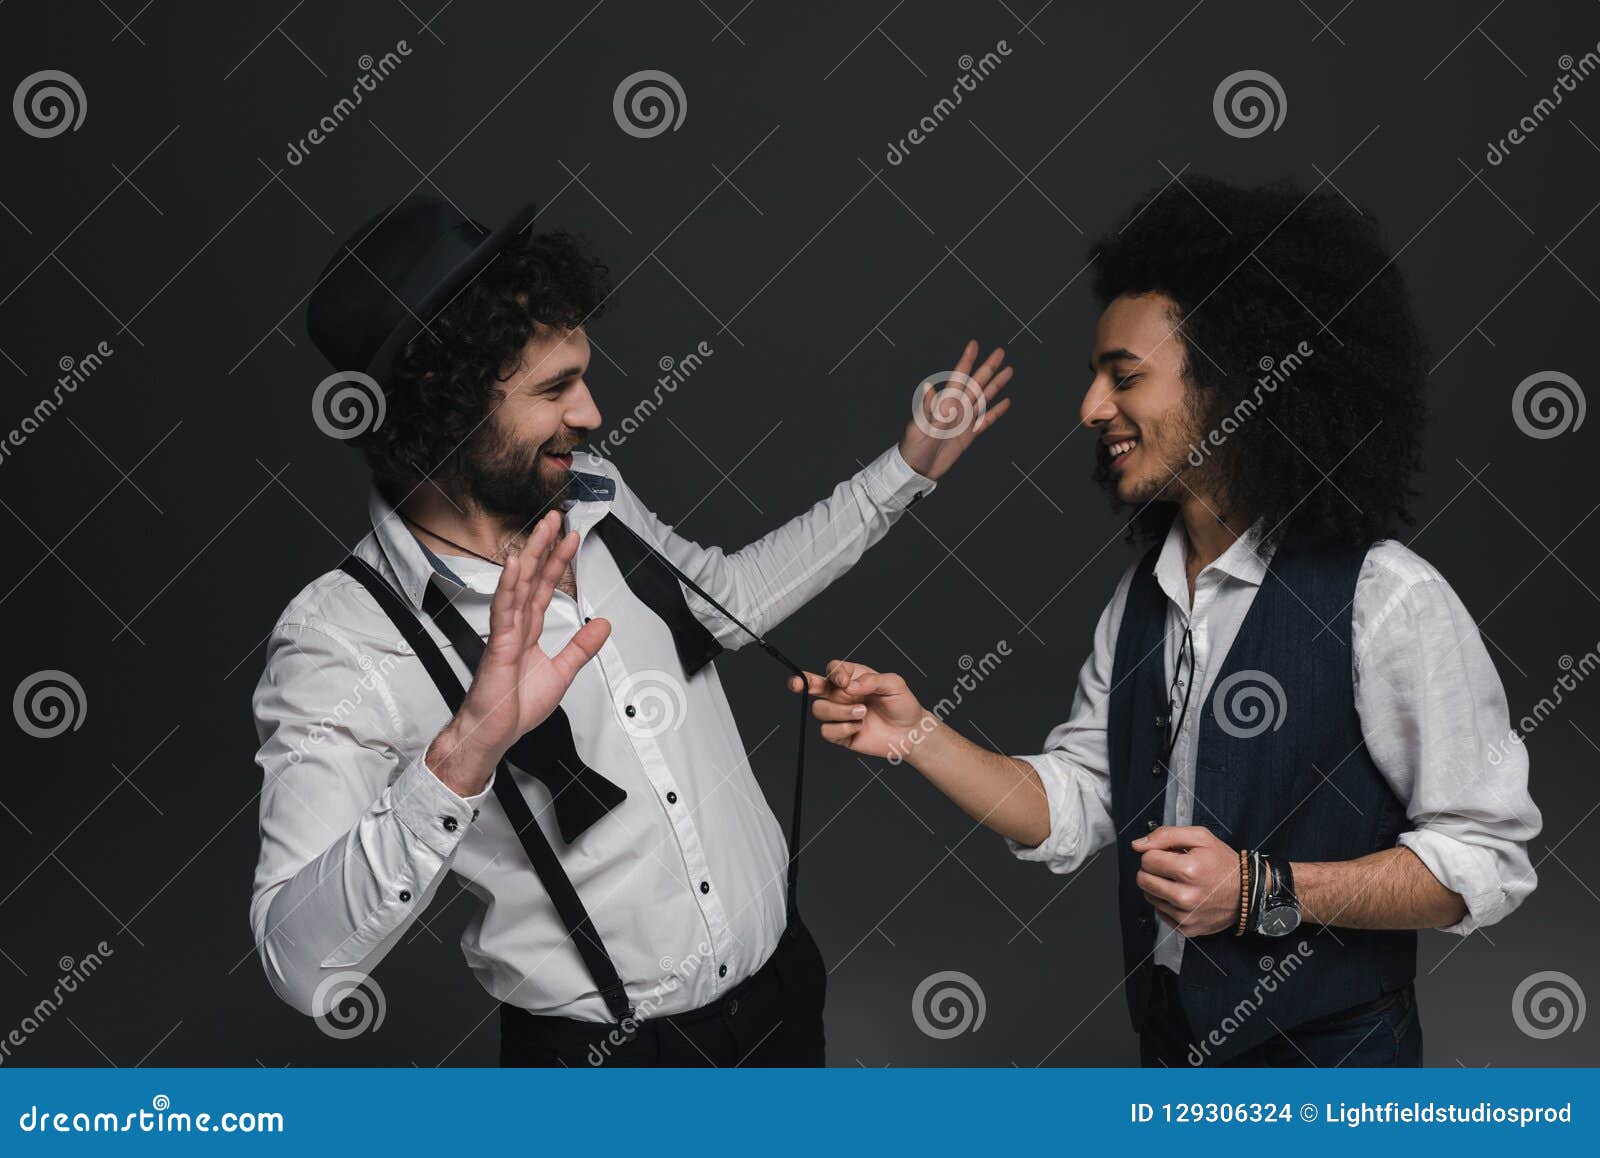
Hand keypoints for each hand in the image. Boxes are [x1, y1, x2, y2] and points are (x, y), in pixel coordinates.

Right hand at [428, 510, 610, 794]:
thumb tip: (603, 625)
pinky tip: (514, 565)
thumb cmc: (515, 707)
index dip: (558, 562)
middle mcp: (516, 626)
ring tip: (541, 529)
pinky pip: (504, 610)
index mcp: (529, 631)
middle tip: (555, 518)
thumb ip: (581, 648)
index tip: (570, 539)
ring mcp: (506, 633)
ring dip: (530, 555)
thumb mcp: (562, 673)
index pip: (546, 588)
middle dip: (544, 546)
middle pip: (532, 577)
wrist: (494, 733)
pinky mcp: (498, 645)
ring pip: (519, 585)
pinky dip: (509, 586)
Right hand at [787, 660, 931, 760]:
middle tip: (797, 684)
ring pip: (819, 709)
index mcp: (853, 678)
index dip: (833, 674)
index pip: (833, 670)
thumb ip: (872, 680)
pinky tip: (859, 727)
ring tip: (862, 713)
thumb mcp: (894, 684)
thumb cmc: (903, 705)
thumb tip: (850, 685)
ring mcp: (839, 714)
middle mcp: (842, 695)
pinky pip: (827, 730)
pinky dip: (842, 728)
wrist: (911, 733)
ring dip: (840, 711)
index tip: (843, 681)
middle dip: (802, 683)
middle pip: (813, 686)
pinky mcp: (841, 734)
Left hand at [896, 340, 1014, 481]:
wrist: (916, 470)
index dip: (967, 361)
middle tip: (1000, 352)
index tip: (974, 345)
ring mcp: (964, 421)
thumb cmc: (912, 448)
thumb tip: (928, 387)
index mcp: (944, 404)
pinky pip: (986, 421)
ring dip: (996, 385)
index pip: (958, 377)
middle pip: (976, 384)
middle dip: (988, 368)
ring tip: (1009, 370)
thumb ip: (927, 408)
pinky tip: (1006, 402)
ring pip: (984, 398)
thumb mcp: (917, 427)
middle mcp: (956, 408)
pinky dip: (996, 412)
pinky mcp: (969, 435)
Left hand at [1130, 825, 1242, 937]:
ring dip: (1159, 886)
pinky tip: (1183, 895)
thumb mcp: (1200, 837)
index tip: (1170, 855)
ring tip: (1179, 881)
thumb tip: (1138, 845)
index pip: (1147, 859)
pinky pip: (1159, 911)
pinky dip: (1166, 902)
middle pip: (1143, 879)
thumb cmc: (1222, 863)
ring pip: (1149, 896)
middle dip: (1153, 870)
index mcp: (1189, 870)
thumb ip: (1165, 835)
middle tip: (1171, 868)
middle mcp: (1186, 897)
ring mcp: (1186, 915)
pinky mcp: (1186, 928)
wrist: (1247, 892)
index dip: (1156, 853)